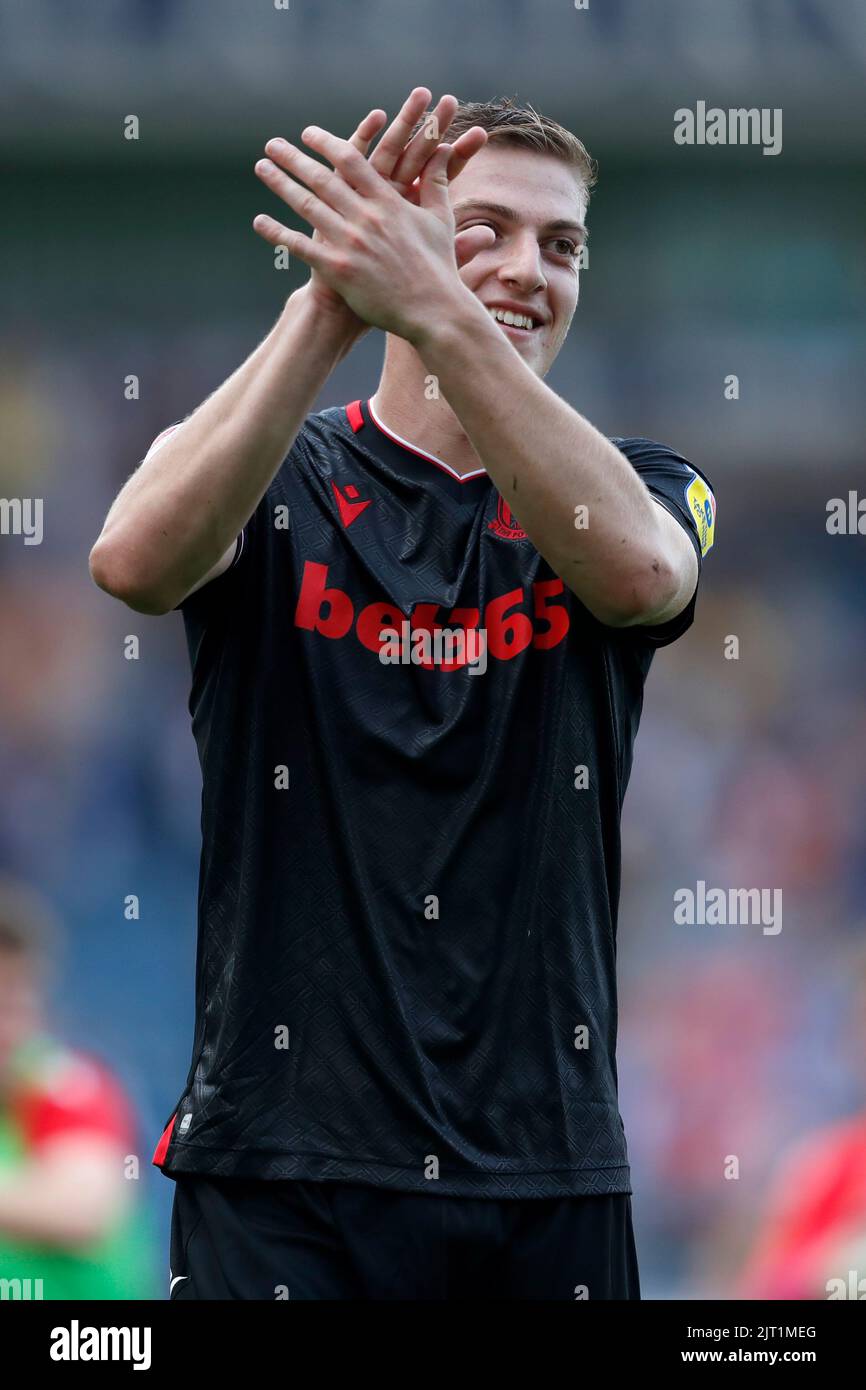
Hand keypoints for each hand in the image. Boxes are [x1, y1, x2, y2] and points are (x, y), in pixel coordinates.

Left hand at [254, 88, 493, 334]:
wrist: (434, 311)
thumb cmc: (439, 267)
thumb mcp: (440, 219)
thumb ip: (437, 182)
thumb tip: (446, 151)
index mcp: (388, 202)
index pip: (350, 161)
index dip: (326, 143)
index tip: (308, 134)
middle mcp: (366, 218)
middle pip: (321, 178)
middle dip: (293, 158)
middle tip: (272, 144)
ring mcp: (350, 244)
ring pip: (306, 206)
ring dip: (280, 184)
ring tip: (261, 168)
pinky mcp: (339, 271)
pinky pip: (301, 248)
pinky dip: (277, 233)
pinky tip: (259, 222)